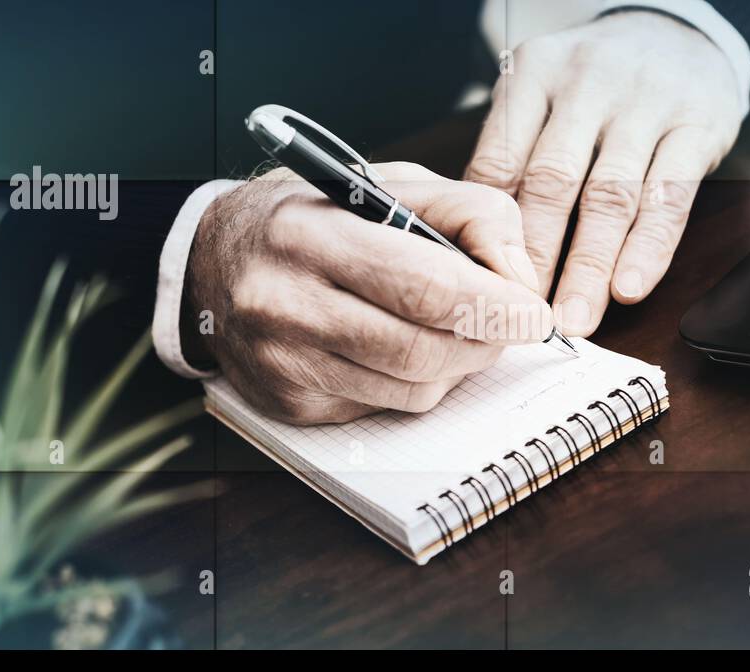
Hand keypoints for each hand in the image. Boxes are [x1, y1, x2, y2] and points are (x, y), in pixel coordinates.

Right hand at [184, 163, 552, 423]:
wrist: (215, 260)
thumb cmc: (316, 216)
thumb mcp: (391, 184)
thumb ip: (468, 215)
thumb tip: (520, 280)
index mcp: (310, 233)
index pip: (423, 285)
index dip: (493, 307)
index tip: (534, 314)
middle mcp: (283, 301)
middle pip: (421, 348)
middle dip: (485, 342)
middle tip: (513, 327)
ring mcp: (281, 361)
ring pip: (411, 388)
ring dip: (458, 366)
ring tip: (459, 331)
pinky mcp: (288, 403)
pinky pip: (384, 408)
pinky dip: (417, 384)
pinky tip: (408, 351)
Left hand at [466, 11, 742, 335]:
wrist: (676, 33)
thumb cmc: (593, 84)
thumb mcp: (541, 94)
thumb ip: (512, 155)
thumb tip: (477, 246)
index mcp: (534, 74)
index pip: (501, 161)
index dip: (491, 232)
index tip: (485, 287)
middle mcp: (587, 84)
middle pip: (553, 183)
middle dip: (537, 258)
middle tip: (525, 315)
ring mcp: (646, 102)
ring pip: (611, 196)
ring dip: (590, 266)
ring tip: (576, 319)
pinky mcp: (697, 124)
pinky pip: (671, 196)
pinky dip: (650, 247)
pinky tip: (631, 287)